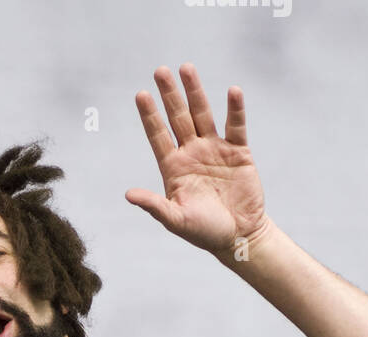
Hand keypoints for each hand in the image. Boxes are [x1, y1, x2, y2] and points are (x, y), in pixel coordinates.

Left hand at [124, 63, 268, 257]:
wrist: (239, 237)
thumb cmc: (204, 232)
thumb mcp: (176, 220)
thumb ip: (154, 206)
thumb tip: (128, 195)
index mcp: (174, 168)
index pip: (158, 136)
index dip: (150, 116)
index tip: (140, 95)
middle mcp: (192, 153)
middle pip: (178, 118)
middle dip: (170, 95)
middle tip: (160, 71)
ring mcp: (215, 150)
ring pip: (203, 115)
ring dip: (195, 92)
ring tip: (186, 68)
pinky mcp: (239, 152)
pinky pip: (236, 126)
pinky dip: (235, 109)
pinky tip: (232, 91)